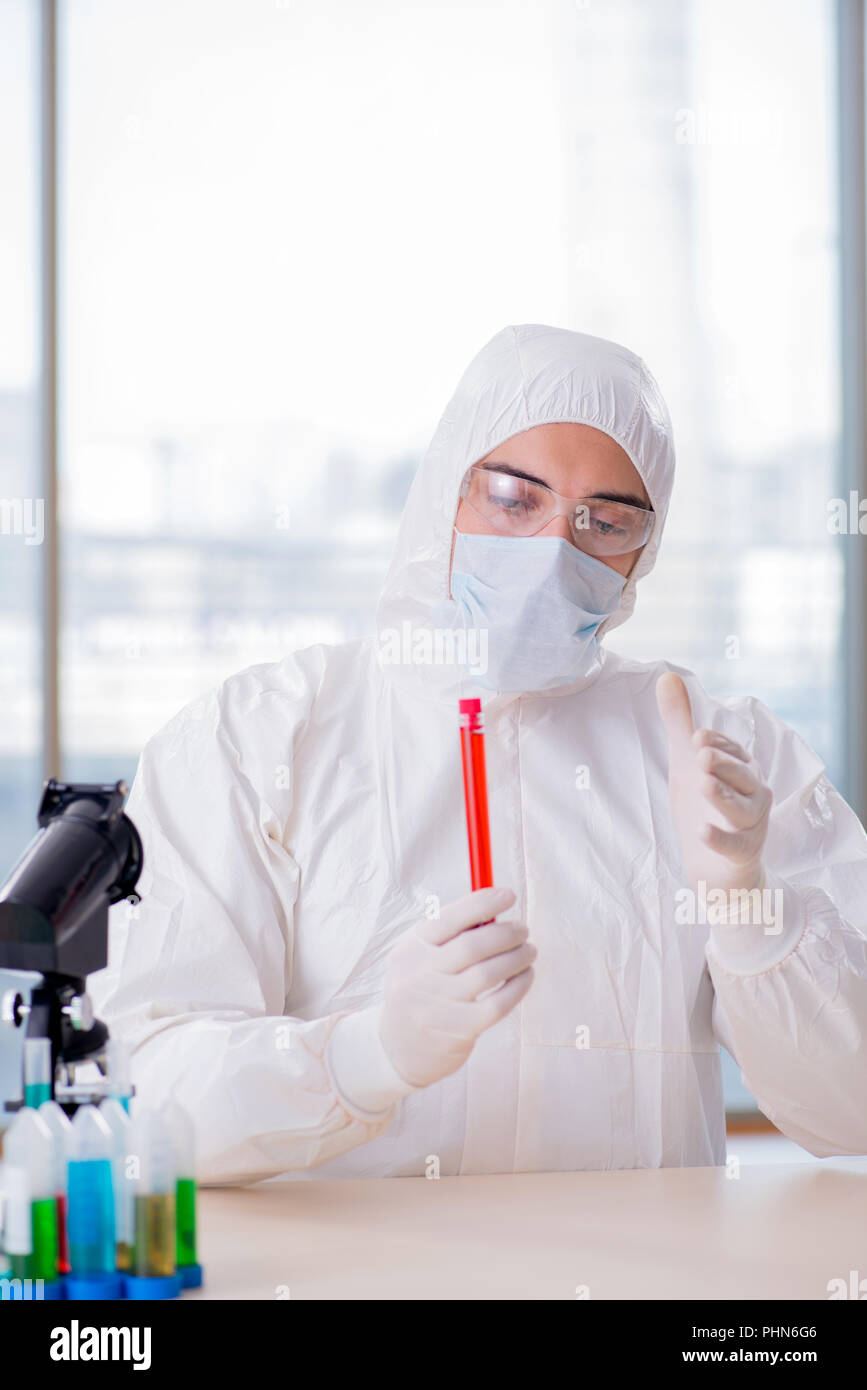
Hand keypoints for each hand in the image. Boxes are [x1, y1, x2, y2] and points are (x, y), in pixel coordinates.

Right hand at [378, 886, 535, 1088]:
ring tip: (529, 951)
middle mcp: (421, 976)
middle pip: (473, 945)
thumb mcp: (418, 960)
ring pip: (489, 973)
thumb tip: (492, 910)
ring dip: (517, 957)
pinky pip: (499, 1002)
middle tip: (523, 930)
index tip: (508, 895)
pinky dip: (518, 985)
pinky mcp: (460, 1029)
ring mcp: (440, 1005)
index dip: (482, 903)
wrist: (397, 1049)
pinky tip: (526, 976)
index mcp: (410, 950)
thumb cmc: (418, 991)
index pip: (448, 919)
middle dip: (506, 933)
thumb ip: (448, 936)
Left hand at [655, 672, 771, 893]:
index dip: (717, 744)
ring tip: (704, 784)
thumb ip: (679, 721)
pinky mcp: (743, 853)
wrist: (716, 866)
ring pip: (742, 809)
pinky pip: (735, 845)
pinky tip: (702, 832)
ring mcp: (751, 825)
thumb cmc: (706, 804)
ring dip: (724, 797)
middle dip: (724, 764)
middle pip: (743, 777)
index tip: (696, 737)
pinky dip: (721, 839)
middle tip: (701, 756)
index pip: (733, 752)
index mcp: (743, 769)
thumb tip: (667, 676)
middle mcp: (754, 794)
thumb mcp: (687, 760)